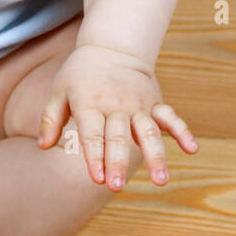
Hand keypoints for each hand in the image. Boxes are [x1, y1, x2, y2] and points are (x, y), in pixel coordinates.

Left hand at [36, 44, 197, 188]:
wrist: (111, 47)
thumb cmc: (80, 75)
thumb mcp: (59, 91)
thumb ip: (50, 119)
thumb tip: (44, 146)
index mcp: (89, 104)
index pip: (92, 133)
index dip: (95, 156)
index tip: (98, 178)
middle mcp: (115, 106)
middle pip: (118, 137)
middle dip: (118, 162)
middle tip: (117, 188)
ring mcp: (138, 104)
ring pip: (148, 132)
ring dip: (156, 156)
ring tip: (161, 181)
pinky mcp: (154, 103)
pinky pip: (170, 117)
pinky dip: (182, 131)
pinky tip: (192, 149)